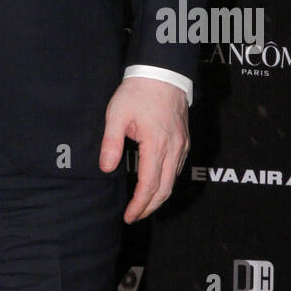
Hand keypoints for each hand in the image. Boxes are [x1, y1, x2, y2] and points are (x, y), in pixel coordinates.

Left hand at [98, 77, 188, 222]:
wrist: (162, 73)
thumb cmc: (137, 92)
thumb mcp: (117, 114)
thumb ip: (111, 142)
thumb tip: (106, 168)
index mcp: (156, 144)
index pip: (149, 185)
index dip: (139, 205)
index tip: (128, 216)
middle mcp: (173, 149)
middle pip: (165, 189)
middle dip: (149, 207)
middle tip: (134, 216)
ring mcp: (182, 145)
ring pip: (173, 181)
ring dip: (159, 197)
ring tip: (143, 205)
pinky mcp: (185, 140)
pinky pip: (178, 169)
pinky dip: (167, 182)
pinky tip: (156, 184)